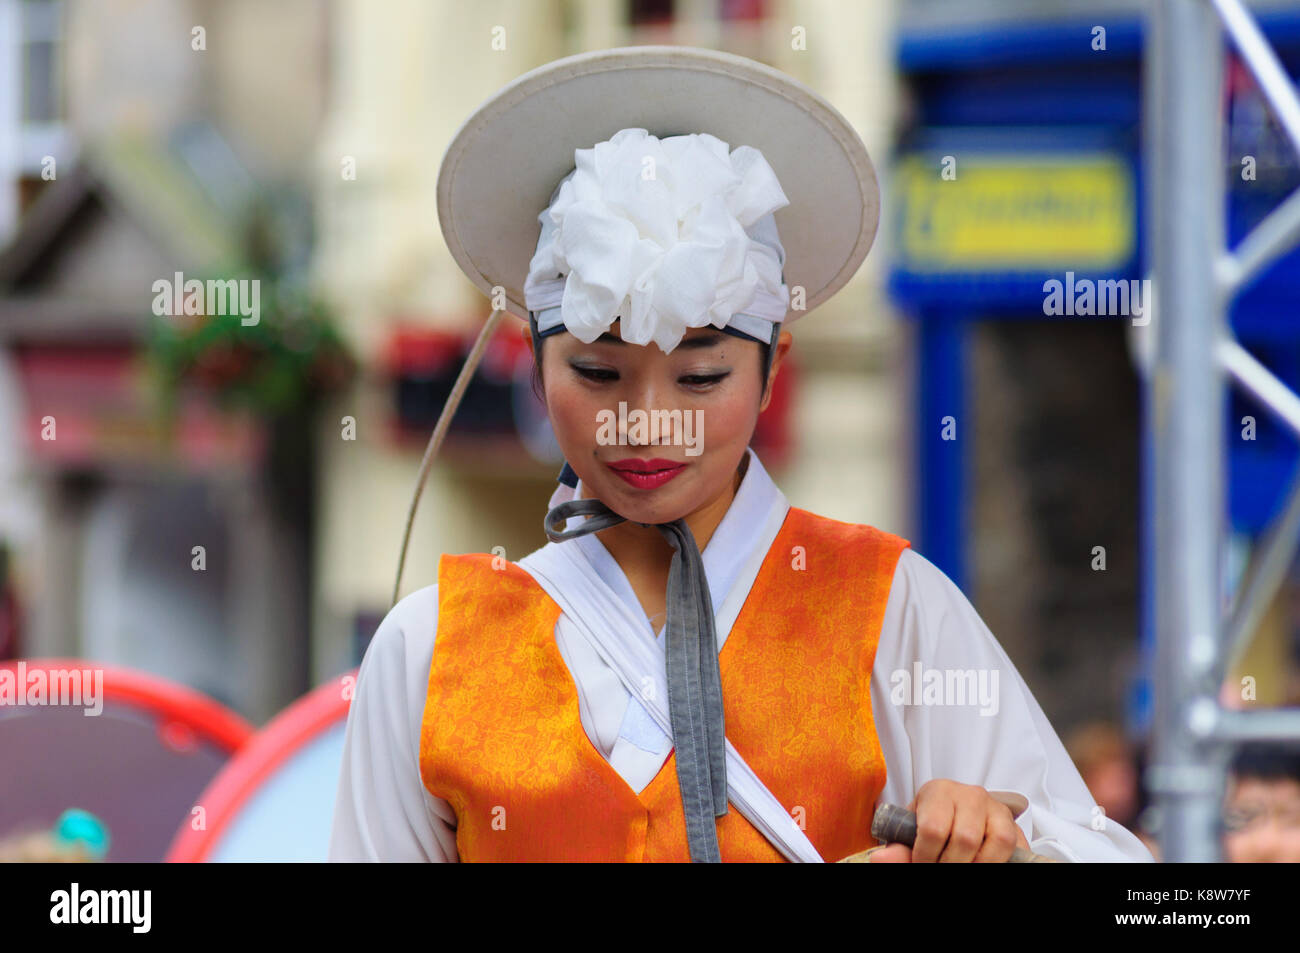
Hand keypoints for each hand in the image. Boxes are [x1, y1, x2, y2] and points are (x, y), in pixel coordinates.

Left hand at [868, 779, 1030, 862]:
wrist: (957, 815)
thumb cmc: (930, 824)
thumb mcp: (911, 834)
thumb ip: (898, 848)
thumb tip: (879, 859)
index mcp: (937, 791)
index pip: (933, 828)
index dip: (925, 856)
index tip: (921, 864)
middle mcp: (968, 793)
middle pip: (964, 838)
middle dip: (950, 864)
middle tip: (940, 868)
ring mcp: (993, 806)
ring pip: (993, 842)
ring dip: (974, 863)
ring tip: (959, 865)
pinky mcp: (1011, 821)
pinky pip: (1010, 845)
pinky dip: (995, 861)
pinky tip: (978, 862)